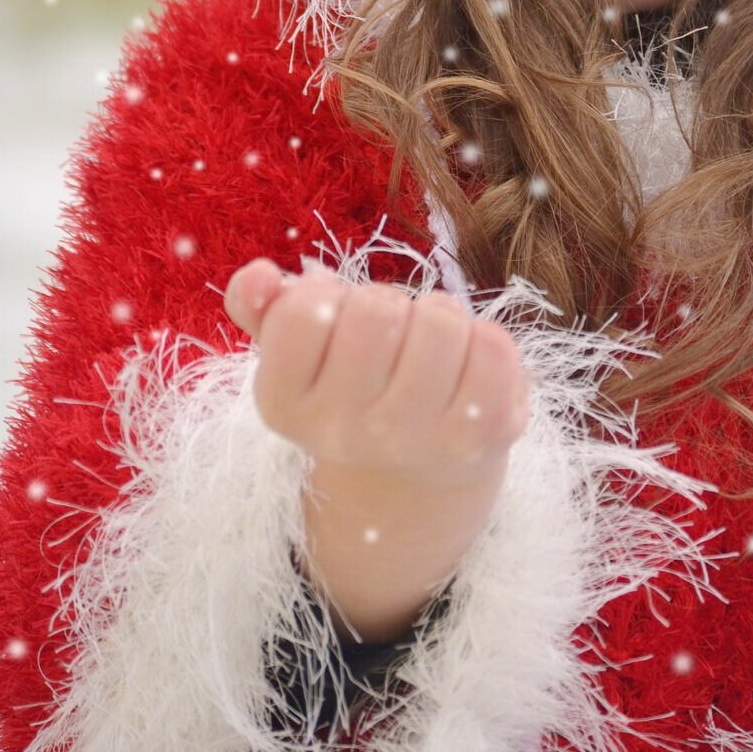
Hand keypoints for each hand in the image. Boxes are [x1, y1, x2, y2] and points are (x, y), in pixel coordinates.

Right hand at [225, 259, 528, 480]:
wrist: (416, 473)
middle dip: (389, 304)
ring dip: (441, 318)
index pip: (301, 313)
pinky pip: (492, 345)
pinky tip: (469, 369)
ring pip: (439, 319)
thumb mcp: (298, 352)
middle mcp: (343, 434)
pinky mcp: (479, 436)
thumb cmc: (353, 385)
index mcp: (284, 406)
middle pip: (376, 309)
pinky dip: (485, 340)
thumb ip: (264, 307)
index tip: (337, 323)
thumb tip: (260, 278)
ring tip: (431, 352)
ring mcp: (414, 440)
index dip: (327, 296)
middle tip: (392, 337)